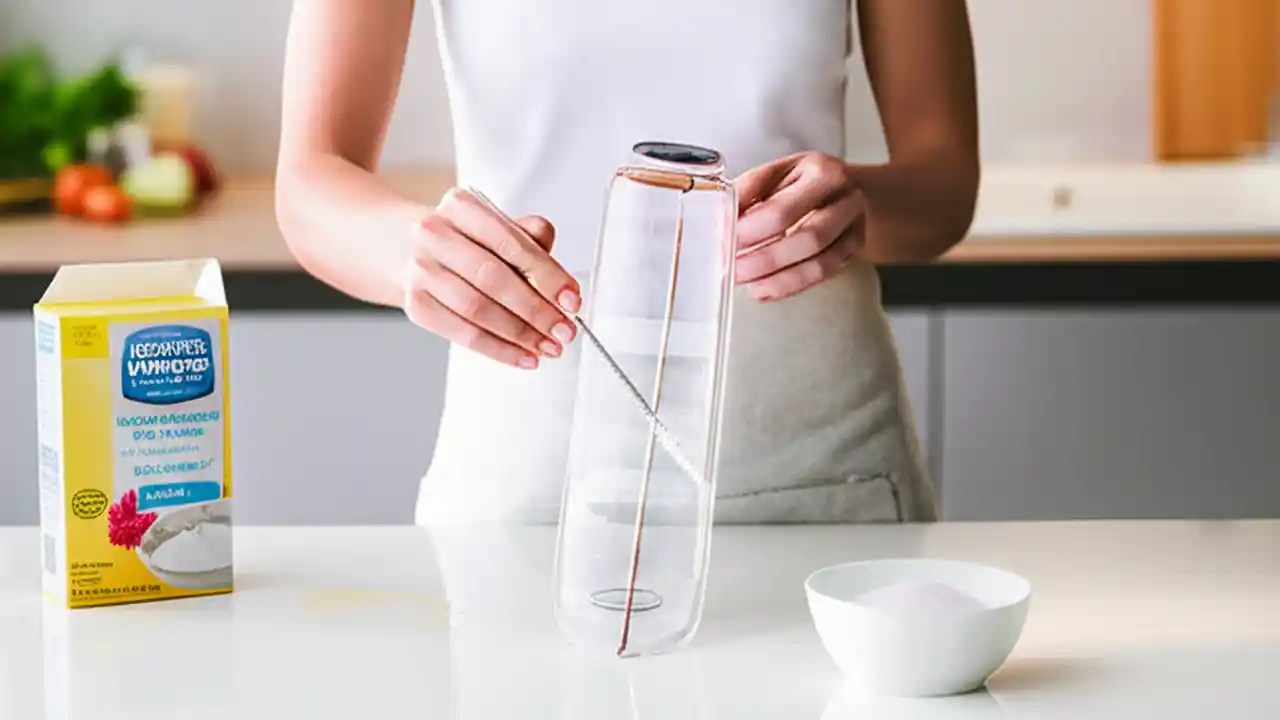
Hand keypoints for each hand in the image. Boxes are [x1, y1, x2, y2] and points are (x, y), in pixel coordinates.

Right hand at [402, 188, 580, 368]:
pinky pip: (463, 334)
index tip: (571, 299)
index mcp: (461, 206)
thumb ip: (531, 241)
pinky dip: (499, 349)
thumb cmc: (465, 239)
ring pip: (477, 310)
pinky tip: (523, 355)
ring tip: (547, 345)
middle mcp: (434, 234)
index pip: (511, 243)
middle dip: (536, 310)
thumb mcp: (498, 226)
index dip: (546, 275)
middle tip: (563, 329)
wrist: (408, 248)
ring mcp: (420, 271)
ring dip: (520, 334)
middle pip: (493, 279)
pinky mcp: (416, 305)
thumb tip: (560, 280)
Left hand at [733, 153, 866, 300]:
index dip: (749, 230)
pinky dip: (792, 284)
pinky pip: (825, 272)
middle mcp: (844, 195)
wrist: (846, 190)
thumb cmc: (801, 182)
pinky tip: (765, 290)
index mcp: (819, 170)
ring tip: (747, 283)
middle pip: (807, 236)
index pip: (780, 208)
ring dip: (778, 276)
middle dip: (765, 258)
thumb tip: (720, 217)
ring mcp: (854, 223)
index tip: (724, 243)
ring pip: (818, 258)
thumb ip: (749, 192)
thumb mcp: (776, 175)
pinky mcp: (855, 247)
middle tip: (733, 269)